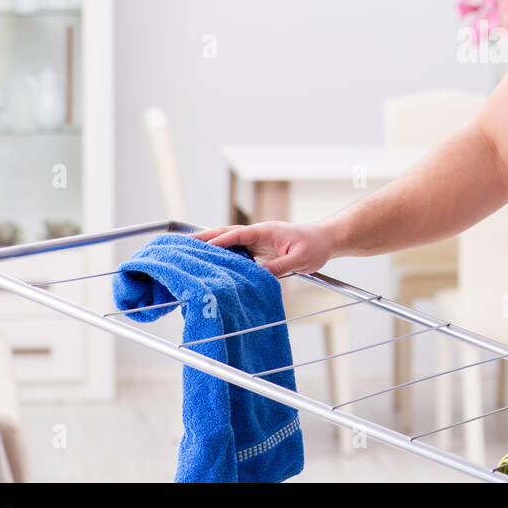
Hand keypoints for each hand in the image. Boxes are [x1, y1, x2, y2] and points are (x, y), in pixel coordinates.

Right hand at [189, 220, 335, 277]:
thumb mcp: (299, 259)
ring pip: (229, 240)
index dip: (219, 241)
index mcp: (265, 231)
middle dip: (204, 237)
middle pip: (226, 232)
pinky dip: (222, 252)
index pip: (237, 234)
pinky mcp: (259, 247)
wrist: (326, 240)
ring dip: (210, 244)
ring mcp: (257, 239)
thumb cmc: (315, 247)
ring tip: (188, 251)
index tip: (202, 248)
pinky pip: (236, 249)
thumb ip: (277, 267)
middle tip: (182, 243)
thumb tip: (256, 276)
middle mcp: (258, 232)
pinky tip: (211, 261)